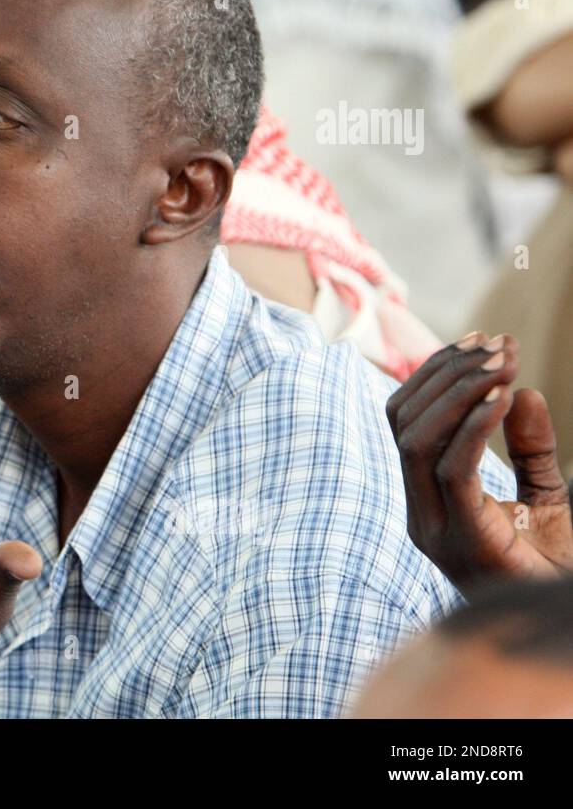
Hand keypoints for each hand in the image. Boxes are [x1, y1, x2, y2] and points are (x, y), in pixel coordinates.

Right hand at [387, 331, 569, 595]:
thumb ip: (531, 450)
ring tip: (504, 361)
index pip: (404, 420)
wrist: (560, 619)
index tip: (478, 341)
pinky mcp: (462, 538)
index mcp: (426, 501)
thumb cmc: (554, 570)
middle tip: (498, 344)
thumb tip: (523, 391)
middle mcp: (419, 513)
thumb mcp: (546, 499)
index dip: (434, 374)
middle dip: (447, 373)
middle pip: (404, 421)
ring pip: (417, 439)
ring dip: (459, 391)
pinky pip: (452, 470)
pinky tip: (504, 398)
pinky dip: (473, 426)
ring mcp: (434, 527)